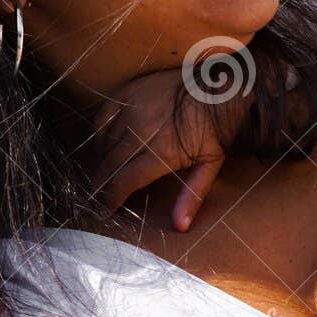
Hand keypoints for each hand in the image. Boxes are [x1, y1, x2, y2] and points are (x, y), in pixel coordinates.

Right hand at [92, 70, 231, 231]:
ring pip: (103, 141)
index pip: (123, 182)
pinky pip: (102, 116)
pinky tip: (104, 143)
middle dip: (100, 184)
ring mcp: (132, 109)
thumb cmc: (215, 131)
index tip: (104, 211)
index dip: (110, 200)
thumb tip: (180, 227)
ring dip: (101, 159)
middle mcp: (140, 131)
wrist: (218, 89)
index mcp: (160, 153)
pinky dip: (99, 133)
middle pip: (109, 165)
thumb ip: (191, 196)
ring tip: (103, 171)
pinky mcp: (128, 92)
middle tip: (97, 195)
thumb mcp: (210, 165)